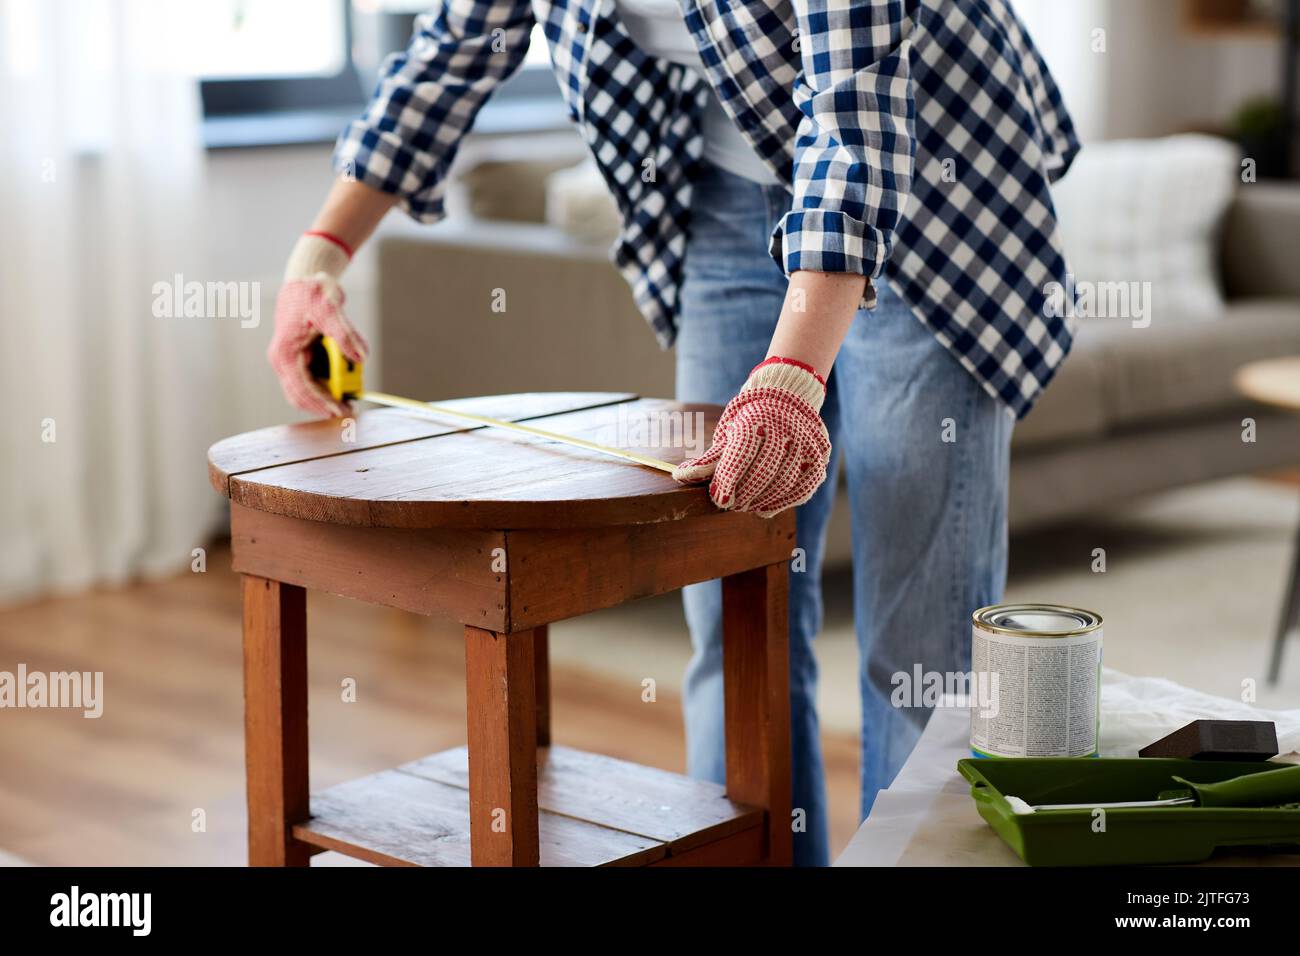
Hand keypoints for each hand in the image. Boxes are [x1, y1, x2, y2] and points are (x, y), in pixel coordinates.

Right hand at [267, 232, 369, 418]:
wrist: (305, 281)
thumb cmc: (313, 291)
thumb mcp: (329, 306)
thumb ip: (345, 333)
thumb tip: (361, 358)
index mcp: (284, 353)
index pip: (300, 389)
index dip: (320, 404)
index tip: (340, 413)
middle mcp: (283, 362)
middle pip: (302, 396)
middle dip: (326, 405)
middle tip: (351, 412)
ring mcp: (291, 362)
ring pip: (309, 391)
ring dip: (330, 396)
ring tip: (353, 398)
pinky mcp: (301, 361)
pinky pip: (315, 380)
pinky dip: (331, 385)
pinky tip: (348, 382)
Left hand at [673, 357, 830, 516]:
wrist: (788, 397)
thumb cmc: (751, 416)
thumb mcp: (728, 431)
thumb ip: (709, 457)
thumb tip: (681, 476)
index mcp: (758, 417)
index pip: (741, 456)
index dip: (728, 481)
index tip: (719, 498)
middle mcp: (786, 428)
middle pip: (763, 473)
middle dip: (743, 494)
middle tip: (730, 504)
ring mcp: (806, 444)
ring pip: (783, 483)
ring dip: (761, 501)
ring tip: (744, 506)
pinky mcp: (818, 458)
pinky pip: (802, 488)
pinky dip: (781, 503)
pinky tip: (764, 508)